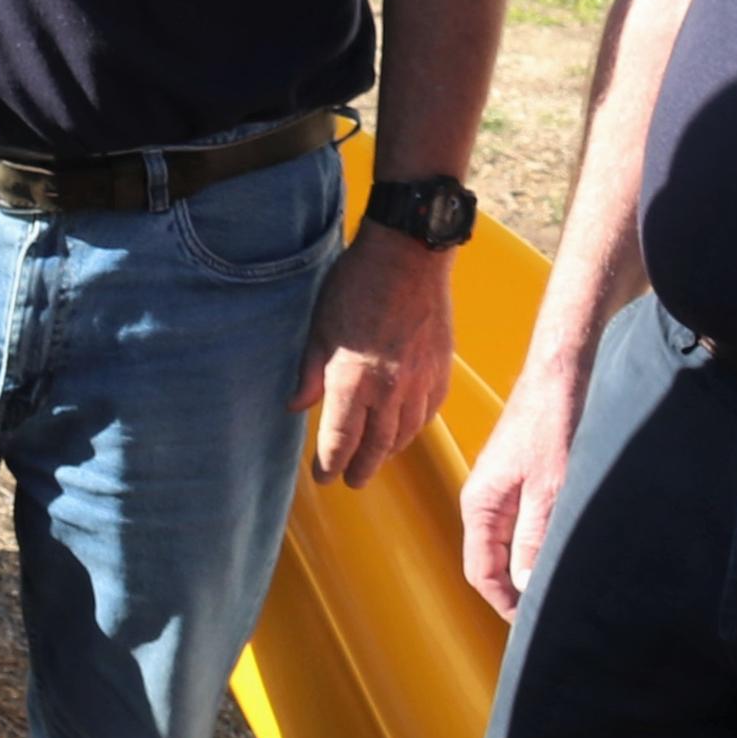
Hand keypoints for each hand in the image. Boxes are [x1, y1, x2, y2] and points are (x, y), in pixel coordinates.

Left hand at [293, 229, 457, 489]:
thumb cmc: (357, 284)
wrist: (409, 256)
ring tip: (376, 458)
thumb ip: (309, 373)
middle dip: (361, 468)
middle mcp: (389, 390)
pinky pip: (428, 413)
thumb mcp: (319, 327)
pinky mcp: (441, 370)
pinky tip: (406, 428)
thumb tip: (295, 406)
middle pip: (375, 447)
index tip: (324, 477)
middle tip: (351, 480)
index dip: (331, 464)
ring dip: (388, 451)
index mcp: (352, 381)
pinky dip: (415, 427)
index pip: (340, 441)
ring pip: (405, 433)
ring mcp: (420, 382)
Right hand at [456, 345, 589, 620]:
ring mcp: (504, 490)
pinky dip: (540, 544)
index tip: (530, 624)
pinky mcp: (523, 480)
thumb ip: (535, 538)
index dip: (503, 602)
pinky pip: (525, 525)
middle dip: (515, 590)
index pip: (480, 570)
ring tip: (559, 586)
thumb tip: (527, 586)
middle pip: (492, 560)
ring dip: (530, 567)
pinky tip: (563, 551)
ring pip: (511, 543)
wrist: (560, 374)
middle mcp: (485, 500)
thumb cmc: (551, 423)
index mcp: (480, 504)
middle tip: (549, 612)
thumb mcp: (548, 489)